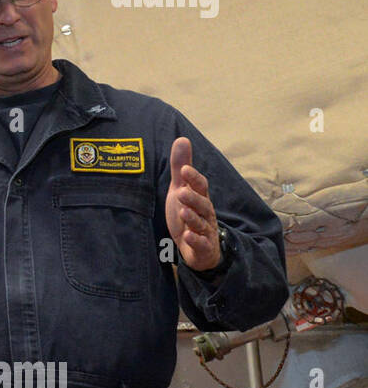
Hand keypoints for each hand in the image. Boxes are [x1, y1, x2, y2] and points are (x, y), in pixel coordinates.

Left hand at [165, 136, 221, 271]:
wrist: (198, 248)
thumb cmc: (189, 214)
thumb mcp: (181, 189)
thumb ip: (181, 168)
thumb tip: (182, 139)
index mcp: (200, 198)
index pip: (201, 187)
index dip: (194, 179)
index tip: (185, 169)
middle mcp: (205, 214)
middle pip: (203, 205)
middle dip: (193, 198)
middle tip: (180, 193)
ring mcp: (205, 231)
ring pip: (201, 224)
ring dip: (193, 218)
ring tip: (182, 212)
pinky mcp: (203, 247)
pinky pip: (201, 244)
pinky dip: (195, 241)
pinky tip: (187, 237)